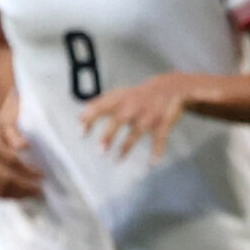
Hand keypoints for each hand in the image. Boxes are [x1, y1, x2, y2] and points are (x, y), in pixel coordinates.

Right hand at [0, 93, 44, 198]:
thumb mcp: (7, 119)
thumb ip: (14, 133)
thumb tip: (24, 147)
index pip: (10, 161)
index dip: (28, 170)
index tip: (42, 175)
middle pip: (4, 178)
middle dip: (24, 186)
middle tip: (41, 189)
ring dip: (18, 194)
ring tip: (33, 194)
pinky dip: (8, 195)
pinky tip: (21, 195)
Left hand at [78, 72, 200, 161]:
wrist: (170, 87)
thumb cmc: (136, 96)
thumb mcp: (118, 95)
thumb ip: (98, 104)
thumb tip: (80, 118)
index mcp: (120, 99)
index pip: (100, 107)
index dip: (90, 119)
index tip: (82, 134)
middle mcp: (133, 105)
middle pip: (119, 119)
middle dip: (109, 135)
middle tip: (100, 151)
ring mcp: (149, 114)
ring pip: (138, 131)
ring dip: (127, 146)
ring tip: (117, 160)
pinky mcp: (164, 121)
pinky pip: (161, 136)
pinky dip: (158, 149)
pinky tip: (153, 162)